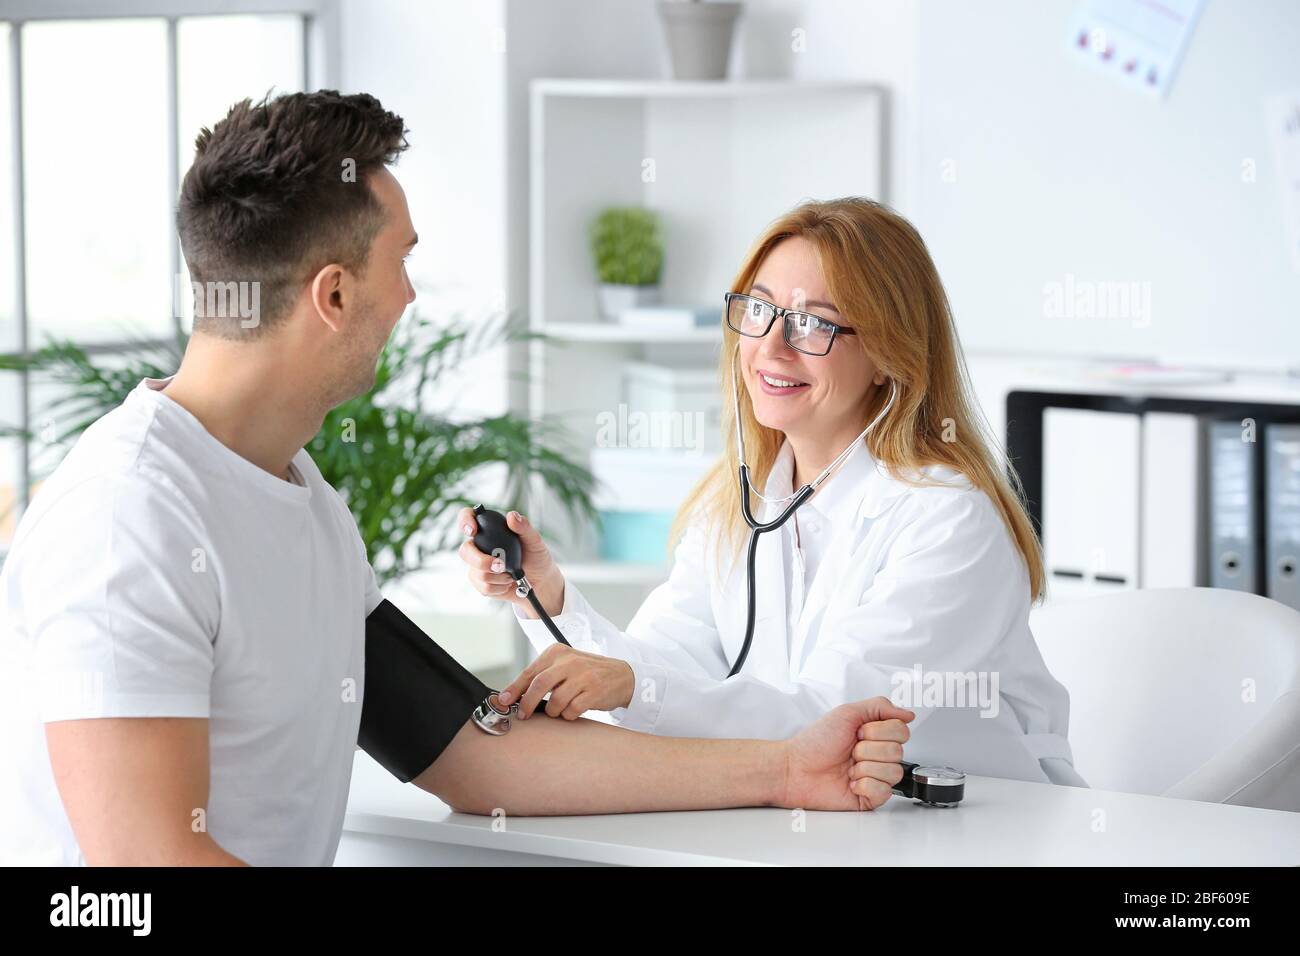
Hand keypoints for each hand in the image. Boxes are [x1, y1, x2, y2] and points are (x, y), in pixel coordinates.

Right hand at [456, 506, 564, 617]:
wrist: (539, 582)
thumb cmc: (536, 557)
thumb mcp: (534, 541)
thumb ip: (524, 527)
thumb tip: (512, 516)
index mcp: (490, 530)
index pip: (468, 517)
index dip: (465, 521)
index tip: (473, 531)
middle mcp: (480, 546)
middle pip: (465, 550)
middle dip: (482, 561)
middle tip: (501, 565)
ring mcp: (477, 565)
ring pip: (476, 572)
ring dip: (499, 577)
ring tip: (511, 575)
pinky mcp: (480, 582)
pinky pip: (483, 586)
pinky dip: (499, 587)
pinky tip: (507, 583)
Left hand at [498, 644, 634, 719]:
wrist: (622, 676)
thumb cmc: (587, 673)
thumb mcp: (565, 666)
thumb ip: (543, 676)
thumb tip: (514, 695)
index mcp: (558, 652)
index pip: (530, 671)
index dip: (514, 689)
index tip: (503, 701)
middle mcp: (570, 661)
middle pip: (539, 684)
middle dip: (527, 703)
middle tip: (523, 715)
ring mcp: (583, 676)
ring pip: (555, 701)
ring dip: (553, 711)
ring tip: (559, 709)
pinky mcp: (594, 691)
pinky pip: (572, 710)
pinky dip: (568, 715)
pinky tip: (574, 710)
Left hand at [780, 698, 914, 810]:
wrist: (796, 769)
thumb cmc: (815, 742)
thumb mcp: (847, 713)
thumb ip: (880, 706)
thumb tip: (908, 714)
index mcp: (875, 735)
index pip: (902, 731)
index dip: (880, 731)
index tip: (859, 731)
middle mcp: (877, 755)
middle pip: (898, 751)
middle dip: (868, 749)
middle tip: (850, 750)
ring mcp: (875, 777)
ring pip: (894, 772)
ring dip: (865, 767)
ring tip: (849, 767)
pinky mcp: (871, 797)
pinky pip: (884, 791)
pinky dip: (865, 785)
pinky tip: (851, 783)